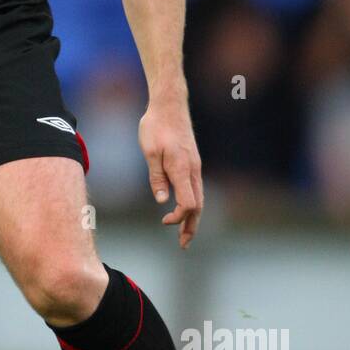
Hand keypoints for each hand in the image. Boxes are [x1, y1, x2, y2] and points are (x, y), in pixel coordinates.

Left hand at [138, 98, 203, 248]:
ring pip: (199, 197)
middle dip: (191, 226)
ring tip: (185, 232)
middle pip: (198, 205)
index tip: (164, 220)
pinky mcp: (192, 161)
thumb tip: (161, 201)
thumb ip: (156, 177)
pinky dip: (192, 203)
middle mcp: (193, 169)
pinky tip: (184, 208)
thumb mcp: (150, 152)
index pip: (188, 203)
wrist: (169, 104)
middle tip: (183, 244)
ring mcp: (194, 165)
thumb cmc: (156, 126)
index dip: (179, 218)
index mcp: (182, 169)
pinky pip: (195, 188)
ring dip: (192, 217)